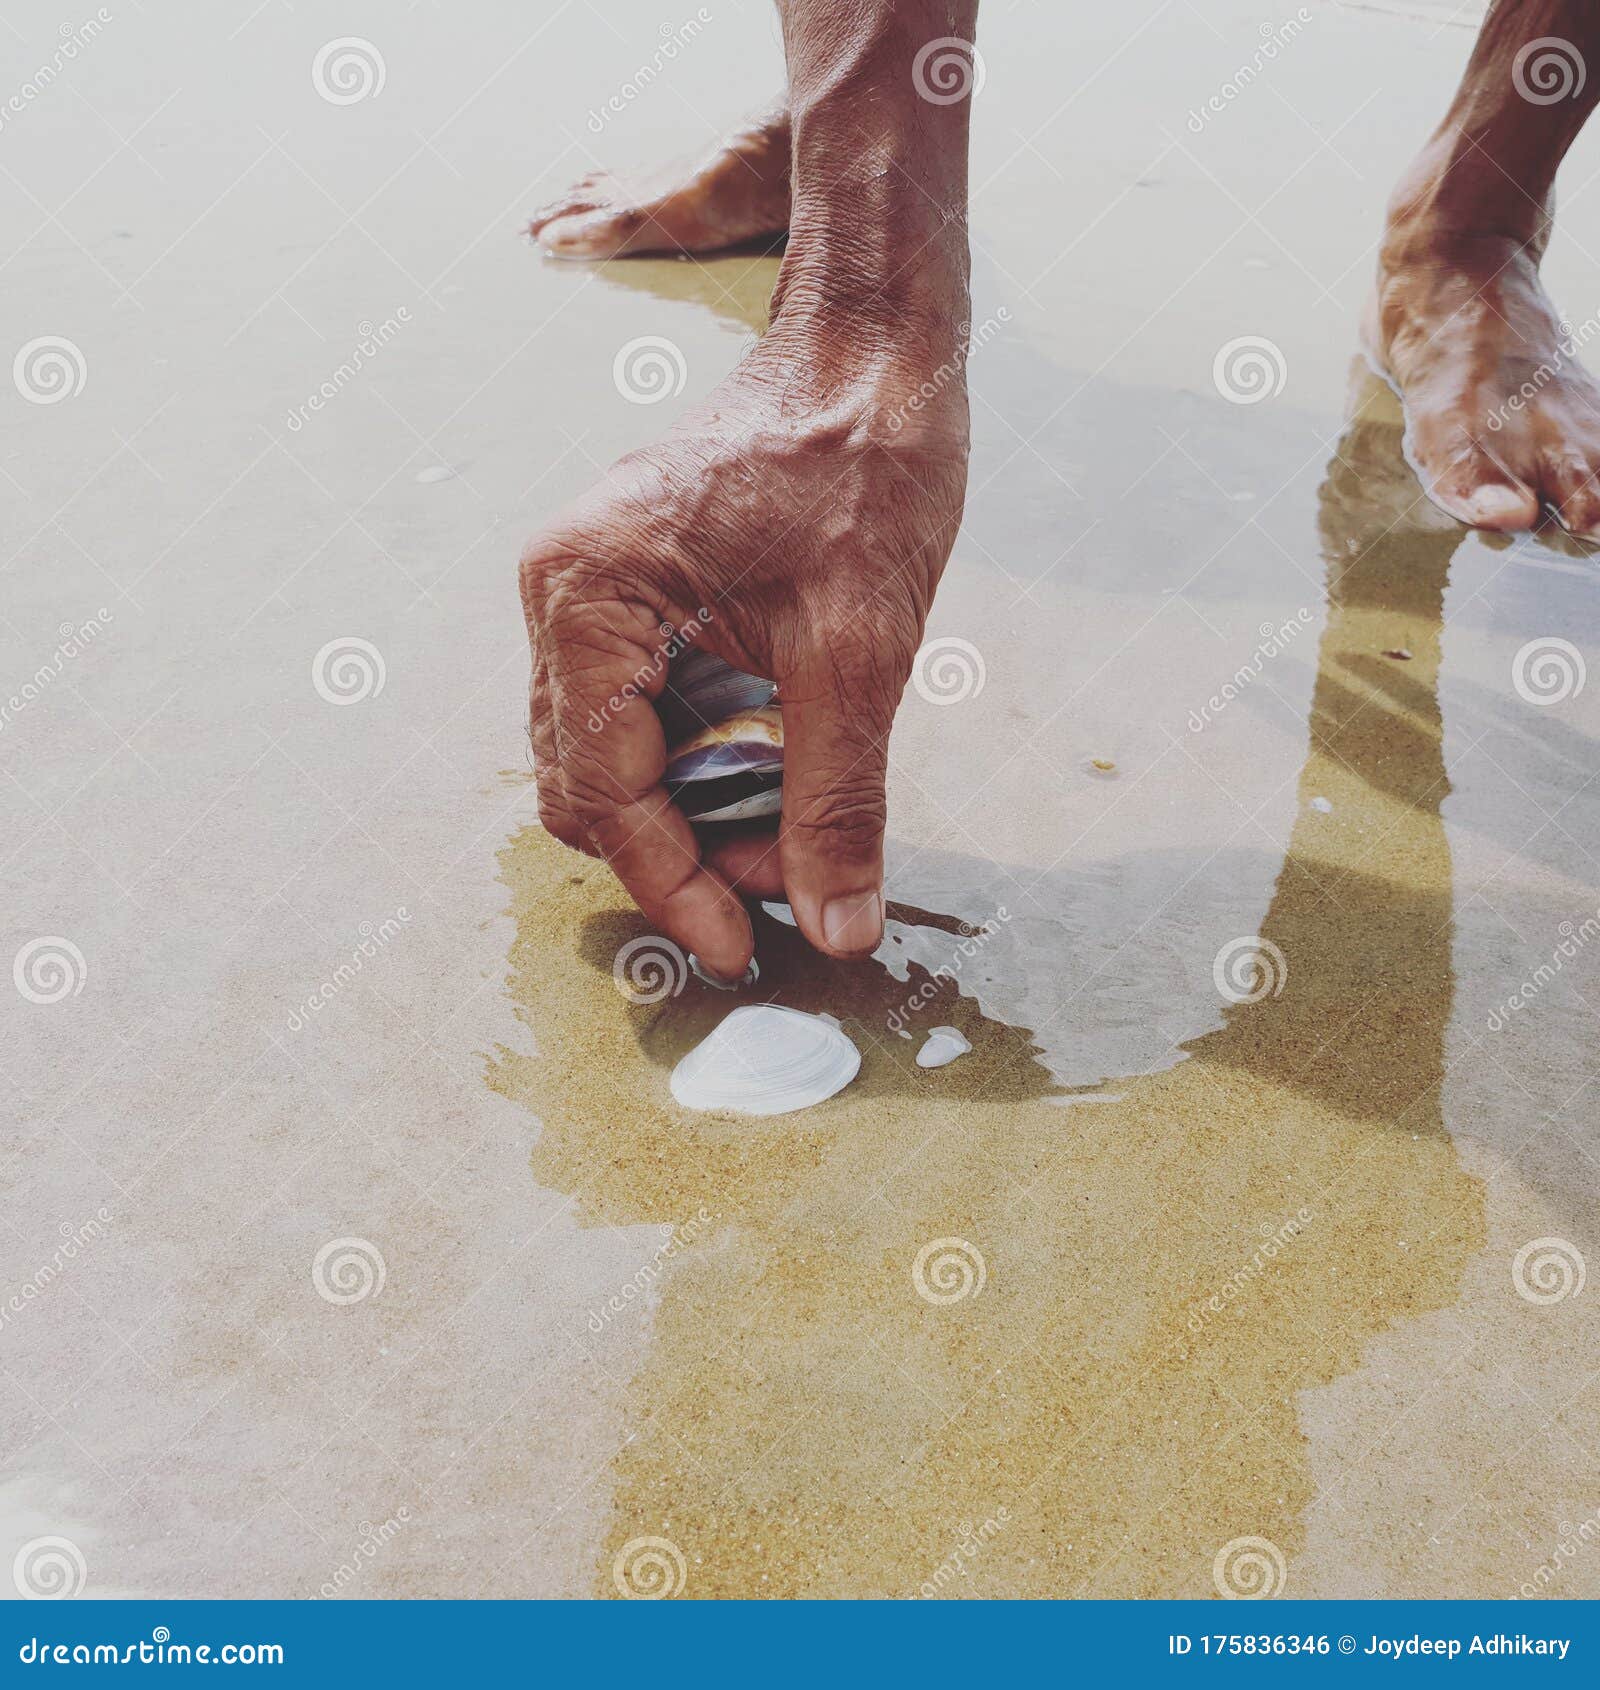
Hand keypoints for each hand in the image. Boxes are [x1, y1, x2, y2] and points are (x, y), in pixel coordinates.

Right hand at [519, 318, 968, 975]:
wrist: (877, 352)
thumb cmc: (867, 466)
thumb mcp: (861, 651)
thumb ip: (838, 800)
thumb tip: (839, 926)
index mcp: (589, 594)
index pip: (605, 792)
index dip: (674, 886)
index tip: (744, 949)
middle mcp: (564, 594)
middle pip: (590, 786)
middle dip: (683, 854)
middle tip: (786, 888)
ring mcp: (592, 592)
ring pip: (612, 759)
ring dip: (694, 815)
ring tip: (794, 838)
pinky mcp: (633, 595)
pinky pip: (643, 714)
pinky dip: (703, 764)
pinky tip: (778, 774)